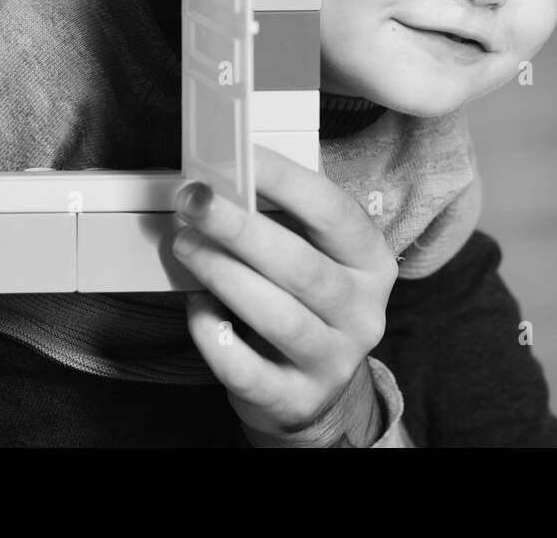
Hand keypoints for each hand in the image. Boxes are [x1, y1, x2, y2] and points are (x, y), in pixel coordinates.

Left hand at [174, 145, 398, 445]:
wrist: (309, 386)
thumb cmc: (302, 300)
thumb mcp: (312, 253)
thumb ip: (281, 217)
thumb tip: (225, 174)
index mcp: (371, 261)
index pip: (334, 212)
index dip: (286, 181)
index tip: (241, 156)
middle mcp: (363, 312)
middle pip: (302, 267)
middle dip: (241, 230)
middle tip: (194, 201)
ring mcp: (334, 360)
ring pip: (278, 317)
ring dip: (224, 275)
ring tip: (185, 245)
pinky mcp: (297, 400)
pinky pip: (247, 370)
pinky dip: (215, 335)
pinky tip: (197, 307)